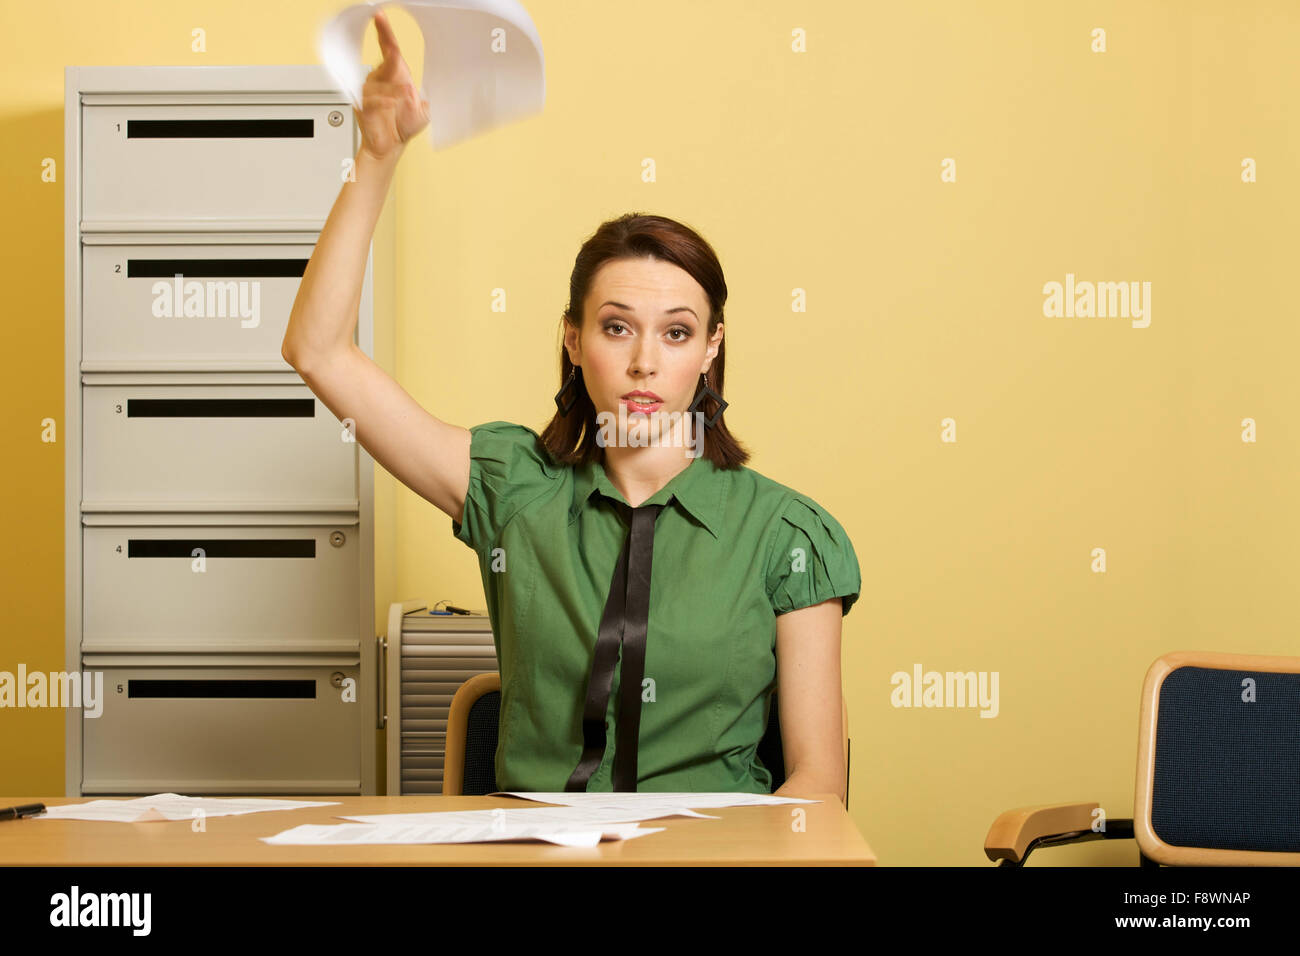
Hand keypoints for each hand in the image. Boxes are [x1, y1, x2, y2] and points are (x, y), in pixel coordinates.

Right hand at [356, 9, 429, 159]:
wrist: (389, 147)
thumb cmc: (402, 126)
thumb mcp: (423, 111)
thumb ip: (421, 97)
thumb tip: (415, 87)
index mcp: (395, 76)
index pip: (390, 50)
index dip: (385, 33)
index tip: (380, 17)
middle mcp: (380, 80)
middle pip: (383, 59)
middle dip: (386, 47)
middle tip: (385, 32)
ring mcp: (369, 90)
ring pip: (379, 81)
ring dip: (392, 89)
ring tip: (402, 100)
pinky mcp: (362, 103)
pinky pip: (371, 97)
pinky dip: (383, 100)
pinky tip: (391, 105)